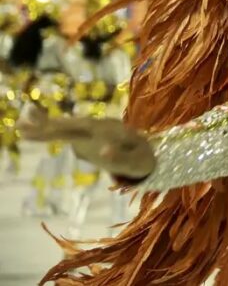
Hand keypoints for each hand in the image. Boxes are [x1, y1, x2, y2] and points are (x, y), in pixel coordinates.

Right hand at [17, 104, 154, 179]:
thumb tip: (102, 150)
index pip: (83, 126)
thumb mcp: (136, 162)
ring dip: (44, 127)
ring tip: (21, 127)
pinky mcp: (86, 139)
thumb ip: (120, 157)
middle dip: (47, 124)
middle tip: (22, 124)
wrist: (148, 155)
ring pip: (65, 128)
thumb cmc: (143, 160)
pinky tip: (35, 133)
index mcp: (109, 129)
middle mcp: (98, 127)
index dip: (65, 126)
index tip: (48, 126)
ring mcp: (91, 132)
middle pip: (70, 124)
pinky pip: (66, 135)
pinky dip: (49, 133)